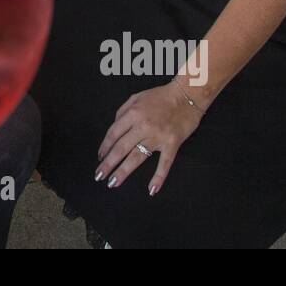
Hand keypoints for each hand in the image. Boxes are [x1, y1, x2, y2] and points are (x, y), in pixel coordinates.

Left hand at [95, 80, 203, 195]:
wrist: (187, 96)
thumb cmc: (160, 96)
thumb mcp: (136, 97)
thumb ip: (123, 112)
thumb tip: (114, 128)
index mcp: (133, 114)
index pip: (114, 134)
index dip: (105, 147)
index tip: (99, 158)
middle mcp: (143, 126)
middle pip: (121, 148)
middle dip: (108, 163)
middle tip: (99, 176)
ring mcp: (158, 137)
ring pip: (137, 157)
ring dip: (123, 171)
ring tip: (113, 183)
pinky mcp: (172, 144)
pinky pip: (164, 163)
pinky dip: (158, 177)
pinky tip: (152, 189)